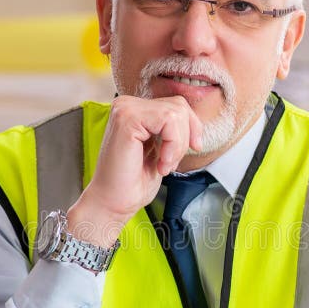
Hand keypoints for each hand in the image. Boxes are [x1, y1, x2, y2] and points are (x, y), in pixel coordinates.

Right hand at [66, 95, 202, 247]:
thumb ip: (172, 130)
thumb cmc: (133, 183)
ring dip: (178, 145)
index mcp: (134, 110)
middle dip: (185, 138)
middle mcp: (126, 105)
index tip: (193, 148)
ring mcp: (125, 109)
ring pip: (176, 113)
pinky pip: (168, 120)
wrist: (113, 203)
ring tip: (163, 165)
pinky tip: (160, 163)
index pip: (177, 104)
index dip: (192, 128)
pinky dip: (173, 145)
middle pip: (179, 105)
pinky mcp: (127, 118)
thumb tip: (195, 121)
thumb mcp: (161, 150)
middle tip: (169, 163)